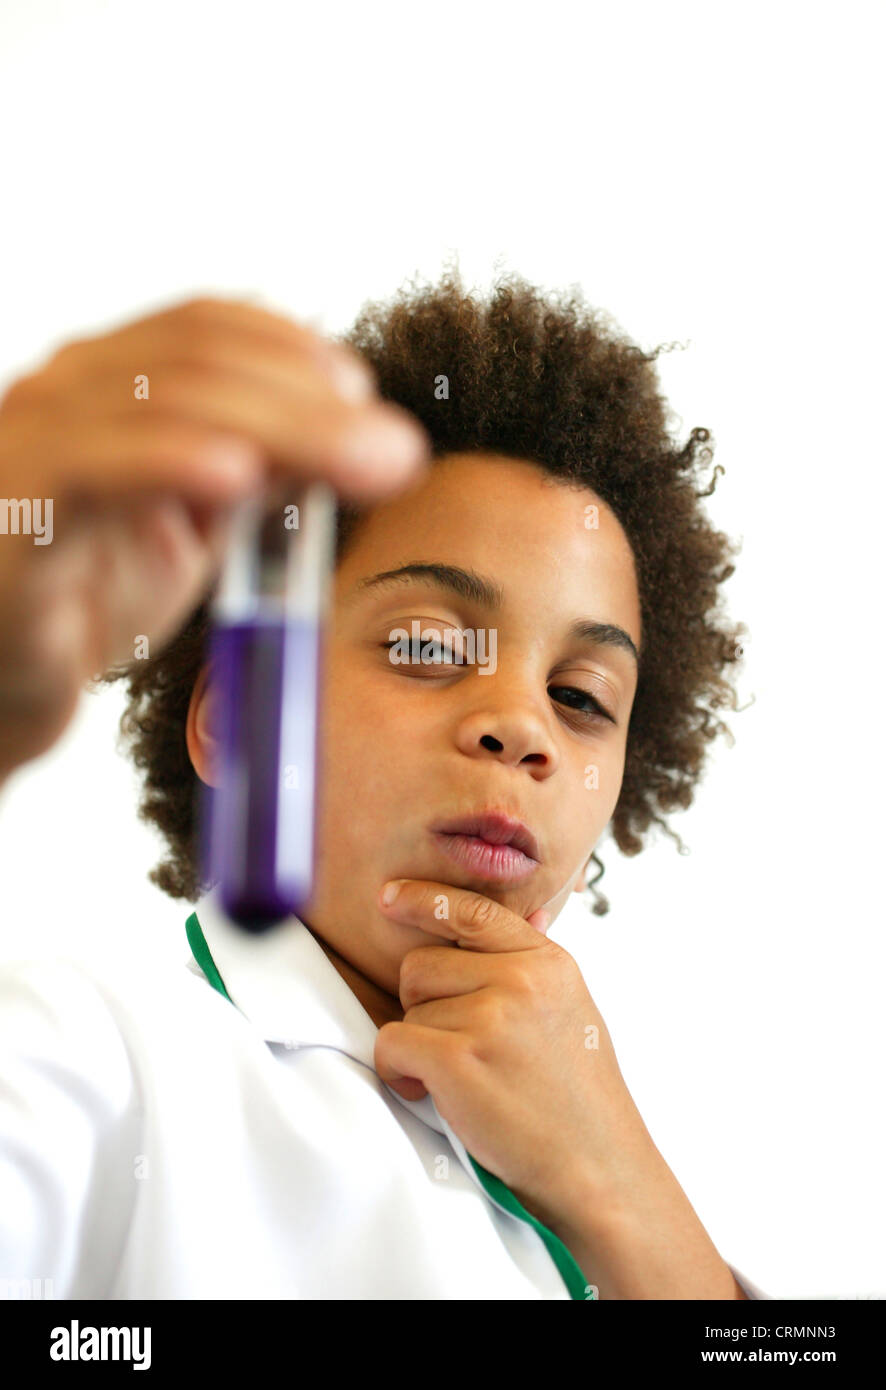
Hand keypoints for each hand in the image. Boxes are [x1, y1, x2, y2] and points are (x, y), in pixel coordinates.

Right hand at [0, 295, 428, 778]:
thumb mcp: (197, 528)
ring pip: (161, 398)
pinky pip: (89, 462)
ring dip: (280, 426)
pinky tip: (237, 476)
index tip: (366, 399)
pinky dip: (167, 460)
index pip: (205, 326)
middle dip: (313, 402)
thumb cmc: (89, 600)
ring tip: (356, 460)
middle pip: (199, 359)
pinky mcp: (8, 505)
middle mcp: (64, 390)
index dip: (294, 352)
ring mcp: (30, 438)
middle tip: (396, 450)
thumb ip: (262, 474)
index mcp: (107, 382)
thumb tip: (361, 436)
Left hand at [372, 877, 657, 1233]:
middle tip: (455, 1046)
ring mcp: (489, 1016)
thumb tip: (530, 914)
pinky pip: (392, 1042)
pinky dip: (398, 1070)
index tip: (388, 897)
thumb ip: (537, 964)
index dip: (422, 899)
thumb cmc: (578, 1096)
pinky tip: (428, 1091)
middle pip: (421, 964)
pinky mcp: (458, 1058)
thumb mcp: (572, 1009)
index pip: (472, 909)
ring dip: (418, 1045)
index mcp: (547, 961)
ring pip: (407, 1008)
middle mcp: (520, 978)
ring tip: (458, 1078)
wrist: (596, 1167)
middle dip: (423, 1006)